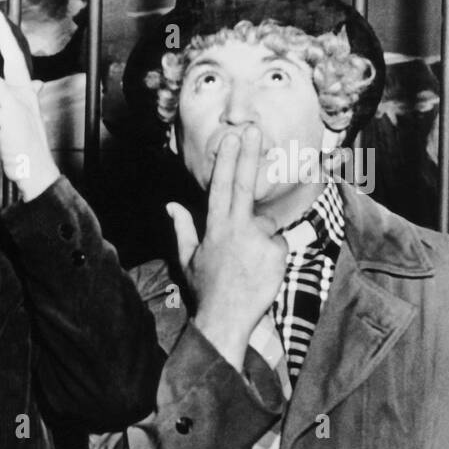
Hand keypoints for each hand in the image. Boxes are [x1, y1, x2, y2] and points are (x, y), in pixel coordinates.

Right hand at [169, 126, 286, 369]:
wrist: (225, 319)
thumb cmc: (205, 289)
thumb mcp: (187, 258)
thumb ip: (183, 227)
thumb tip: (170, 205)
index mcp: (215, 228)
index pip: (220, 187)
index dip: (226, 160)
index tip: (231, 138)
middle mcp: (236, 228)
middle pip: (242, 185)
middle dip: (247, 155)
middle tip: (252, 129)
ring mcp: (258, 240)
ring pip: (264, 227)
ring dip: (258, 241)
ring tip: (246, 267)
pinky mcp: (277, 252)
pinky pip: (277, 245)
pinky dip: (271, 256)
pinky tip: (259, 273)